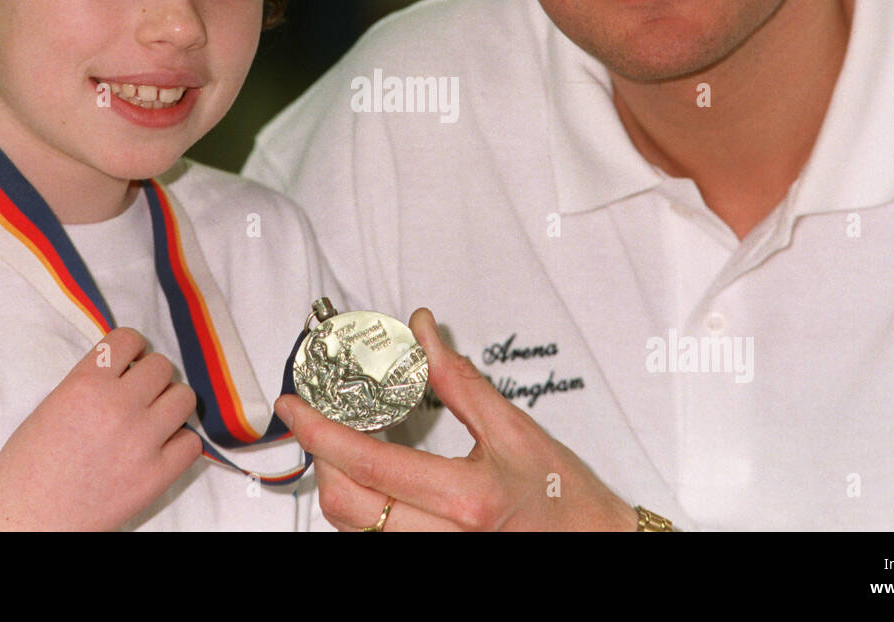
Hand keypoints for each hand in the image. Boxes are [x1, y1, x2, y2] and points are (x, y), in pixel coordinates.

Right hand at [0, 328, 200, 530]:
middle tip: (139, 396)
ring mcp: (141, 442)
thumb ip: (90, 383)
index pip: (128, 339)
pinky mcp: (157, 476)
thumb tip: (126, 371)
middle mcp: (117, 407)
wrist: (26, 522)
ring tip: (152, 420)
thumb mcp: (50, 407)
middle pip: (162, 366)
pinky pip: (191, 442)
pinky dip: (178, 444)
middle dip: (151, 378)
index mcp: (84, 385)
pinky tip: (159, 449)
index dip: (132, 349)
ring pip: (184, 397)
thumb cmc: (27, 468)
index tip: (130, 362)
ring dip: (170, 405)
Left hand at [275, 309, 638, 530]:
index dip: (322, 432)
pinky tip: (370, 478)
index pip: (371, 464)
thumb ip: (458, 380)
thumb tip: (422, 333)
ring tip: (343, 445)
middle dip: (321, 460)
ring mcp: (437, 555)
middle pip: (348, 506)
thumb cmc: (564, 495)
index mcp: (467, 497)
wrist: (596, 542)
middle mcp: (445, 538)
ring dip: (339, 484)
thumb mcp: (514, 429)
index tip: (297, 406)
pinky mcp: (434, 561)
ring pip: (354, 529)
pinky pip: (376, 538)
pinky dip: (361, 507)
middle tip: (317, 422)